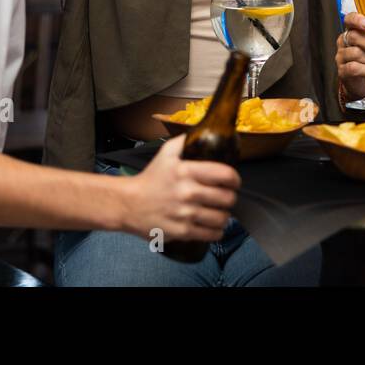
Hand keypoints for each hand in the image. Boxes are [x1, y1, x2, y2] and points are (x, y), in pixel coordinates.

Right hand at [121, 136, 239, 242]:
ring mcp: (185, 214)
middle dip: (230, 197)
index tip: (233, 181)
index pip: (225, 175)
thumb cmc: (150, 178)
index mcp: (186, 171)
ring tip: (220, 211)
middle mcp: (188, 193)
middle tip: (225, 197)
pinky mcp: (182, 232)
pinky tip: (213, 225)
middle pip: (227, 198)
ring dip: (224, 215)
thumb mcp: (166, 153)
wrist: (129, 204)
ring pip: (222, 218)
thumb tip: (205, 131)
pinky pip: (212, 234)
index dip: (235, 179)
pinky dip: (217, 231)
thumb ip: (185, 140)